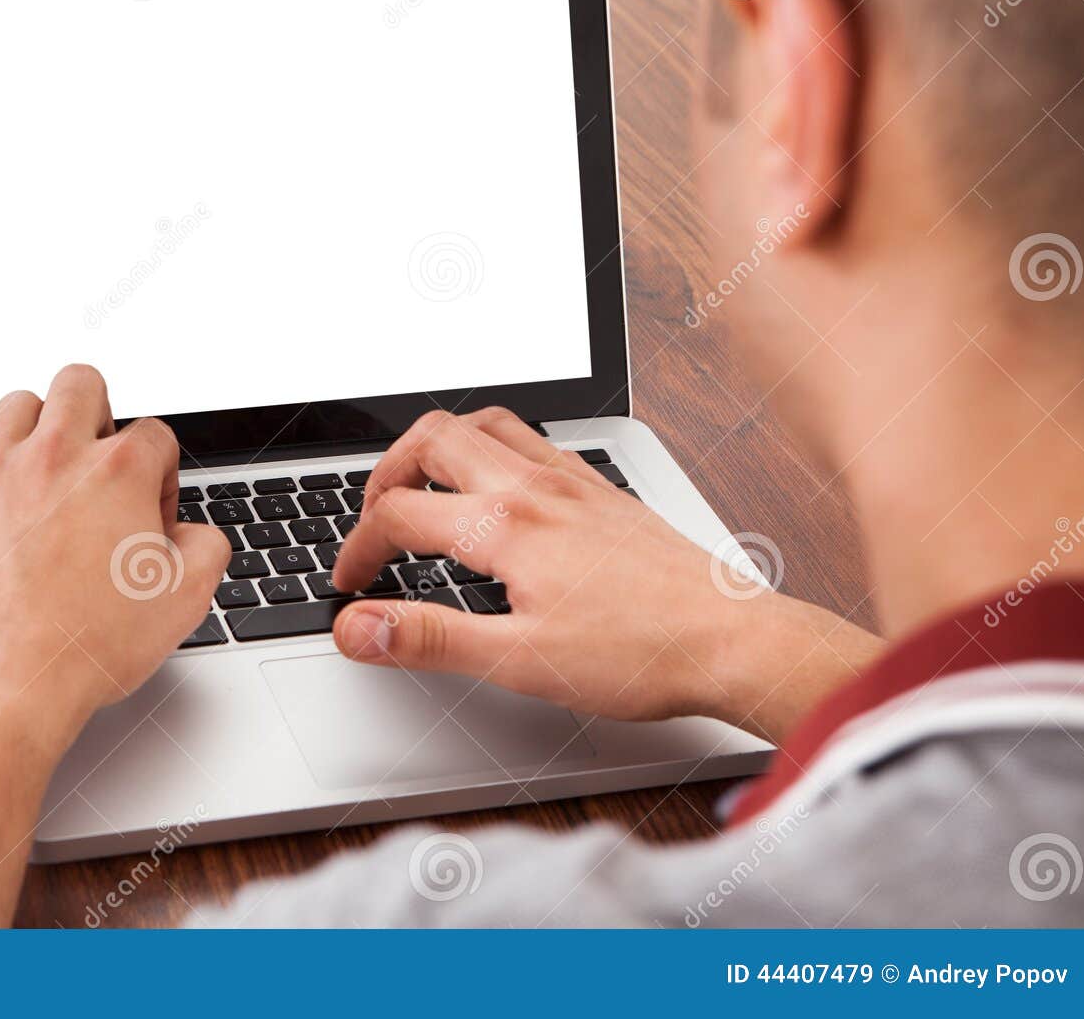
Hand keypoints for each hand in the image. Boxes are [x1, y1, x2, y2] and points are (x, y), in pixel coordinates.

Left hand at [0, 365, 228, 738]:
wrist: (6, 687)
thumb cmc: (90, 647)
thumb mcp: (187, 599)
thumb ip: (207, 544)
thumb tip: (190, 530)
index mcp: (117, 471)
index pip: (155, 433)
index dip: (162, 474)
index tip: (148, 515)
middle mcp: (53, 457)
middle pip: (80, 384)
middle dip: (100, 415)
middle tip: (99, 465)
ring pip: (16, 406)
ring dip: (39, 431)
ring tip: (48, 476)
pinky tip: (4, 521)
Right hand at [330, 407, 879, 740]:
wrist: (733, 640)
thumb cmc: (640, 654)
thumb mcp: (519, 661)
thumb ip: (428, 639)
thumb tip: (358, 628)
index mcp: (506, 526)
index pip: (399, 514)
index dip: (357, 549)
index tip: (350, 586)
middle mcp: (535, 487)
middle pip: (431, 438)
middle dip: (384, 473)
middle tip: (372, 518)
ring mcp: (572, 481)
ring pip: (483, 423)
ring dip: (436, 446)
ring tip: (420, 486)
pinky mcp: (602, 489)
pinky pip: (531, 437)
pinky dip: (492, 446)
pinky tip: (499, 484)